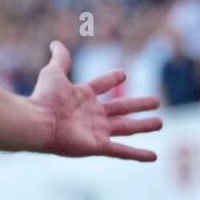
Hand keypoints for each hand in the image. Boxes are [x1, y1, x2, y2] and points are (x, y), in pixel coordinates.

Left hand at [29, 41, 161, 161]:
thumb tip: (55, 43)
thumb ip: (60, 59)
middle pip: (121, 108)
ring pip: (126, 128)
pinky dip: (138, 154)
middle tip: (156, 101)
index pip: (101, 85)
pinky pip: (122, 152)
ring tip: (160, 123)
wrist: (38, 121)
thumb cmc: (44, 97)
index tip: (123, 74)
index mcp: (82, 96)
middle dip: (138, 105)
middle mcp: (91, 114)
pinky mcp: (97, 146)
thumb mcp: (54, 72)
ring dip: (143, 126)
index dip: (112, 78)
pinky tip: (153, 156)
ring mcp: (96, 131)